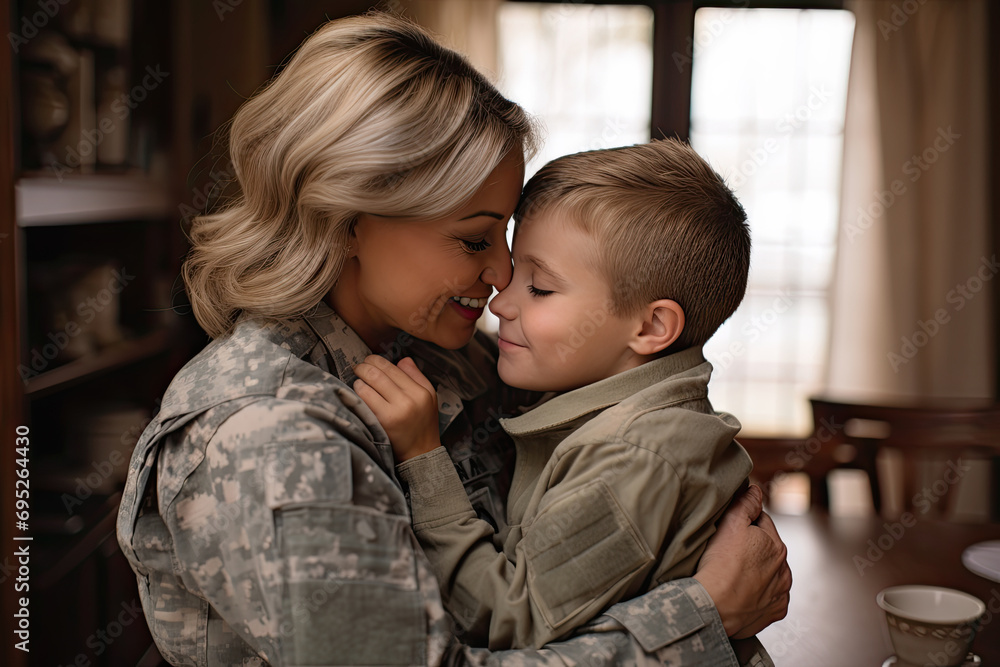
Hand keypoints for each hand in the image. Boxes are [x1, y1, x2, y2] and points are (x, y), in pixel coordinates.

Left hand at [353, 355, 441, 461]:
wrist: (420, 453)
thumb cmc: (422, 423)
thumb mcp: (429, 396)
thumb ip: (416, 375)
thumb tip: (401, 359)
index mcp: (420, 392)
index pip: (392, 368)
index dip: (376, 361)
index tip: (369, 361)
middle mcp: (407, 401)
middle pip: (377, 373)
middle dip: (363, 366)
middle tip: (359, 367)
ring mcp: (393, 413)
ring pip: (367, 385)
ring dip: (358, 380)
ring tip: (358, 380)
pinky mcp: (380, 423)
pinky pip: (363, 401)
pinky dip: (357, 393)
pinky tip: (358, 393)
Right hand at [693, 484, 791, 638]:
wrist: (714, 608)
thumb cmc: (720, 566)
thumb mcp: (729, 525)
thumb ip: (745, 504)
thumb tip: (756, 490)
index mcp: (776, 545)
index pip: (762, 523)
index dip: (744, 524)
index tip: (728, 533)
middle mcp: (784, 569)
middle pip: (767, 549)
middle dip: (752, 549)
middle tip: (728, 554)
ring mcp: (781, 593)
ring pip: (770, 574)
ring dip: (758, 572)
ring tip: (734, 576)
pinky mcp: (776, 612)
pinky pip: (770, 598)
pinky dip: (759, 595)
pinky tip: (742, 593)